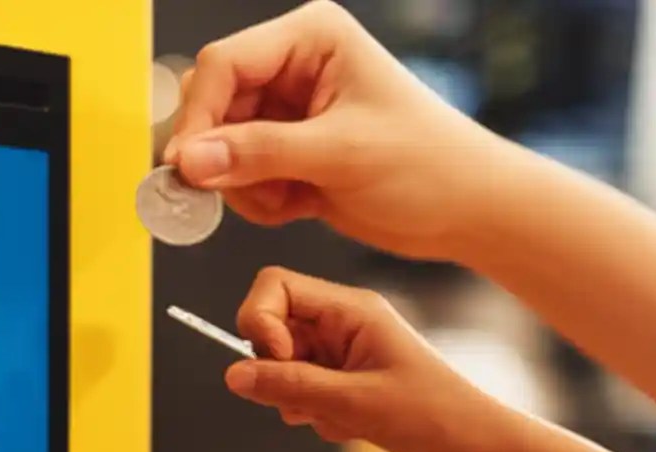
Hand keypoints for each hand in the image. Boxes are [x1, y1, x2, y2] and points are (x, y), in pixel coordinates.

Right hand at [163, 0, 501, 260]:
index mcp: (310, 37)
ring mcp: (290, 112)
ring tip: (292, 198)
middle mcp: (294, 67)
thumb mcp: (341, 154)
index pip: (224, 64)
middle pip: (213, 105)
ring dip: (244, 185)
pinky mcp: (291, 153)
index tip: (186, 168)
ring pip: (220, 147)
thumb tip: (187, 161)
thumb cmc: (428, 165)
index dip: (199, 116)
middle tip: (244, 192)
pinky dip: (260, 200)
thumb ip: (259, 154)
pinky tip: (302, 204)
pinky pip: (242, 177)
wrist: (469, 210)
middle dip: (222, 156)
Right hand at [224, 266, 512, 451]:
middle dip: (282, 372)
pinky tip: (354, 428)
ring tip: (344, 417)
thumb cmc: (433, 415)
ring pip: (286, 368)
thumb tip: (235, 375)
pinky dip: (318, 415)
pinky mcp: (348, 382)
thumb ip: (290, 386)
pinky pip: (304, 393)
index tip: (277, 361)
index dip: (260, 322)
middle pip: (274, 330)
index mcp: (352, 309)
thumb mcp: (355, 403)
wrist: (475, 447)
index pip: (275, 286)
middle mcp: (345, 324)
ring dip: (301, 400)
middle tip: (313, 400)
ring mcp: (345, 354)